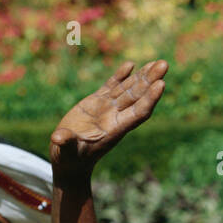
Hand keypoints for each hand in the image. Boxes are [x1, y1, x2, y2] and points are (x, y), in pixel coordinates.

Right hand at [50, 59, 167, 181]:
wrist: (69, 159)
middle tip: (164, 64)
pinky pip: (113, 86)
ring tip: (158, 63)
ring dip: (143, 76)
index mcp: (114, 129)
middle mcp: (115, 117)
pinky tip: (131, 64)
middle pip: (138, 96)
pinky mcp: (97, 102)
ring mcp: (108, 109)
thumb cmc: (69, 158)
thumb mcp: (67, 150)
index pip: (138, 113)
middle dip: (151, 80)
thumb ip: (65, 143)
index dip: (149, 99)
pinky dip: (122, 76)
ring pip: (129, 89)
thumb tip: (58, 138)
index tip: (161, 84)